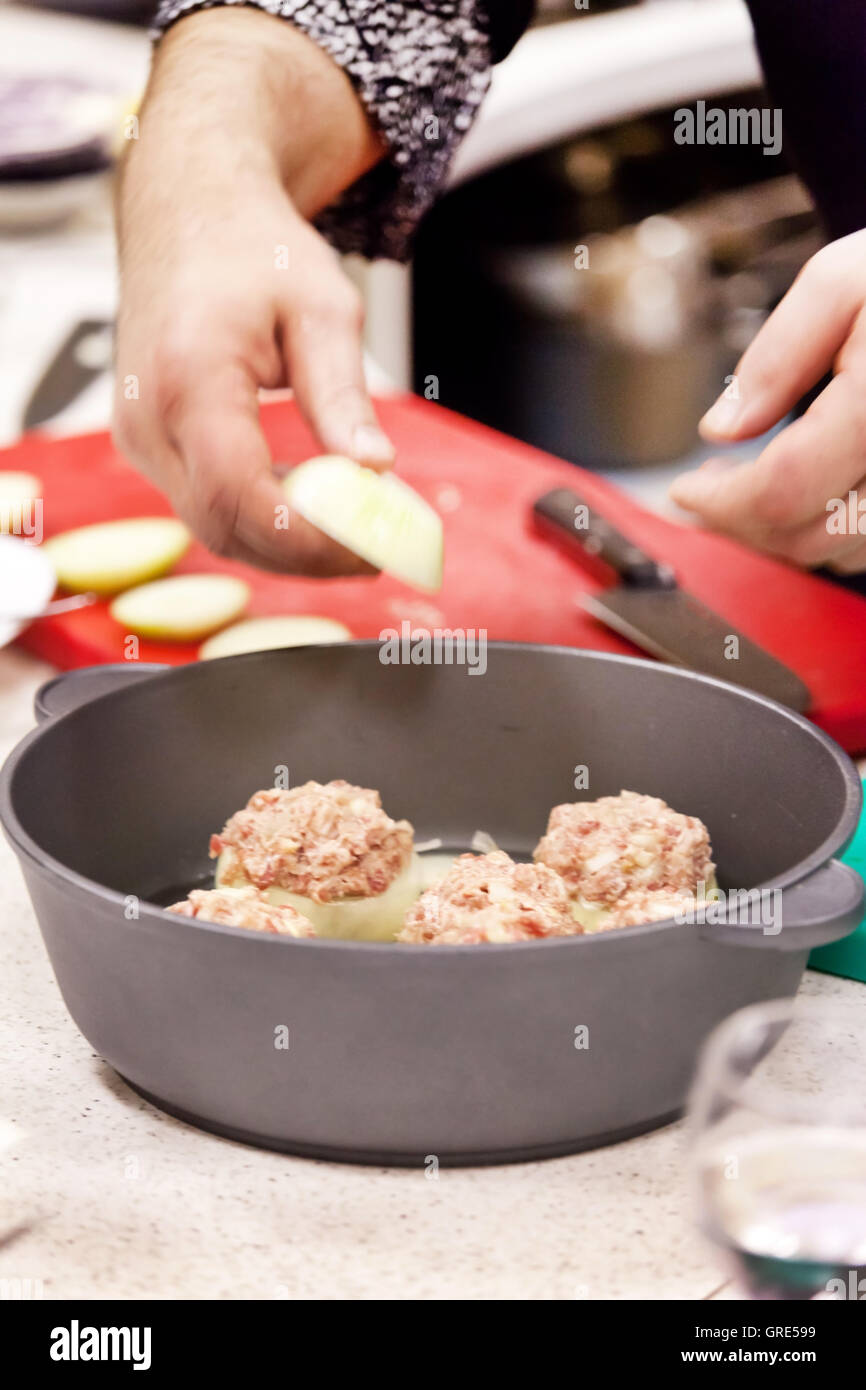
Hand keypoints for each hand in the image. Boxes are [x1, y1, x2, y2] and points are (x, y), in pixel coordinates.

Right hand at [114, 8, 391, 574]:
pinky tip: (313, 507)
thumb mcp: (323, 307)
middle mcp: (146, 417)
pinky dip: (261, 522)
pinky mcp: (146, 443)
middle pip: (225, 527)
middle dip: (306, 555)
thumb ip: (343, 396)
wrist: (188, 210)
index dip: (307, 537)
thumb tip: (375, 470)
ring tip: (356, 535)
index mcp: (187, 378)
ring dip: (286, 547)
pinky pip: (204, 506)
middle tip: (377, 552)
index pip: (240, 493)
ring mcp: (138, 435)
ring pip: (213, 528)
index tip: (371, 548)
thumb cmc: (254, 248)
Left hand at [670, 230, 865, 573]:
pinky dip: (827, 533)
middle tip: (709, 485)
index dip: (720, 502)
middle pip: (806, 536)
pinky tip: (807, 489)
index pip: (783, 491)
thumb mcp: (841, 281)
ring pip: (838, 554)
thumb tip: (721, 429)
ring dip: (782, 533)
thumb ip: (777, 357)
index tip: (686, 488)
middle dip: (741, 522)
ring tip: (751, 481)